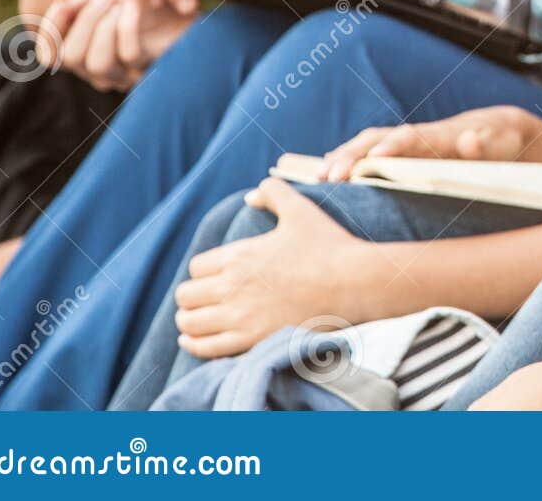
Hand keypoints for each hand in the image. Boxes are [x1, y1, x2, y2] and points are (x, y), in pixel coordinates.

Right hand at [37, 0, 192, 89]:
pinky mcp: (153, 68)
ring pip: (98, 63)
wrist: (188, 8)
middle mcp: (102, 72)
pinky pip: (130, 53)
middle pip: (73, 59)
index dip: (49, 31)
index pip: (50, 57)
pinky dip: (126, 25)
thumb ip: (85, 4)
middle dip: (83, 22)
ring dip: (103, 25)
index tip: (63, 2)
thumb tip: (69, 3)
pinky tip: (134, 5)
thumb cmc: (147, 5)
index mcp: (85, 54)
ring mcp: (128, 74)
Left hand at [173, 179, 381, 359]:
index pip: (197, 267)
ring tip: (197, 319)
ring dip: (189, 320)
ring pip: (189, 323)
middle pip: (186, 295)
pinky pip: (205, 348)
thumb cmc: (329, 246)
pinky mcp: (251, 340)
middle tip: (203, 298)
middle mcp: (232, 287)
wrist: (354, 283)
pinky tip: (193, 341)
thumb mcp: (301, 210)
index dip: (203, 271)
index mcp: (239, 256)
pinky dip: (194, 345)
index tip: (217, 275)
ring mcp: (240, 317)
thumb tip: (251, 195)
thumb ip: (274, 194)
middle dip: (192, 296)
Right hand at [319, 105, 541, 181]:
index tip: (372, 159)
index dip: (391, 148)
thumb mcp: (500, 143)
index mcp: (438, 135)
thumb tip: (471, 140)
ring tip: (318, 178)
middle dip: (352, 155)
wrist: (493, 131)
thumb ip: (485, 144)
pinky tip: (323, 175)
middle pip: (376, 140)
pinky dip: (345, 161)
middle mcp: (415, 136)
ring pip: (366, 146)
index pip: (410, 138)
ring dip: (342, 159)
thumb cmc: (498, 142)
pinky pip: (366, 154)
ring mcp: (404, 143)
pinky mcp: (398, 153)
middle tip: (330, 176)